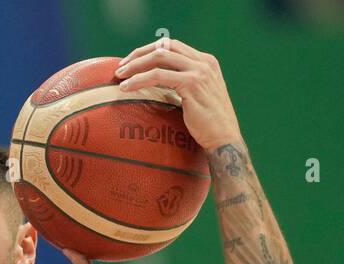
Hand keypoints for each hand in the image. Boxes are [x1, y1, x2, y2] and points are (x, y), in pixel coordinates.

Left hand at [114, 37, 240, 150]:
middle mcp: (204, 62)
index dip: (148, 50)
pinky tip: (126, 88)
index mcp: (205, 61)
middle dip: (139, 54)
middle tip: (120, 67)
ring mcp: (199, 71)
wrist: (223, 138)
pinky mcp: (192, 84)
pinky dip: (139, 80)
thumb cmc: (206, 124)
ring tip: (119, 76)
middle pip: (165, 46)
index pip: (172, 45)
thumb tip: (154, 85)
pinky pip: (158, 76)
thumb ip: (180, 85)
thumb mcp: (195, 97)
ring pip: (159, 57)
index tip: (131, 61)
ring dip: (135, 65)